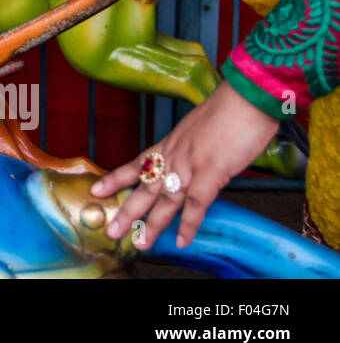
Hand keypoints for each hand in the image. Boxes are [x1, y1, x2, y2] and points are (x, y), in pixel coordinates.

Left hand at [91, 81, 280, 249]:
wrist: (245, 98)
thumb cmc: (229, 111)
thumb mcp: (200, 129)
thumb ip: (191, 147)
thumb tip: (192, 159)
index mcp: (170, 144)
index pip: (137, 164)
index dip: (116, 179)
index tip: (96, 190)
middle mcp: (174, 155)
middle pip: (145, 187)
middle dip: (127, 211)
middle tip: (111, 230)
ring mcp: (190, 164)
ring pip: (164, 200)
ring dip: (152, 225)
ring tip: (139, 244)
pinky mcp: (211, 172)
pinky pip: (196, 204)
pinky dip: (188, 225)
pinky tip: (181, 241)